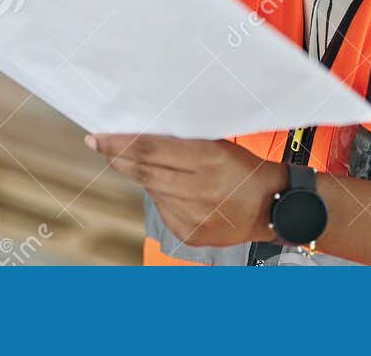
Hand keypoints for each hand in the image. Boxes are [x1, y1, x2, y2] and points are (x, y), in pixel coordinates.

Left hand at [85, 133, 283, 246]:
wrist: (273, 208)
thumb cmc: (246, 171)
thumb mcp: (219, 146)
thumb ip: (182, 144)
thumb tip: (140, 138)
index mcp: (208, 159)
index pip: (150, 150)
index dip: (120, 143)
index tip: (97, 136)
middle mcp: (200, 188)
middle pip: (144, 171)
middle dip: (117, 157)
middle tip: (98, 144)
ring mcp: (194, 215)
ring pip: (152, 191)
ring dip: (140, 176)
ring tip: (138, 163)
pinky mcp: (191, 233)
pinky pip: (163, 210)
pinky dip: (160, 197)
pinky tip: (169, 189)